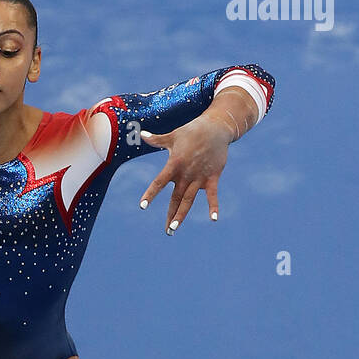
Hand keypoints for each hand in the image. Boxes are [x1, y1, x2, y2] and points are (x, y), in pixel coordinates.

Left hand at [138, 115, 231, 233]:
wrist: (216, 127)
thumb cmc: (192, 131)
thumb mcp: (173, 135)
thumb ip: (157, 140)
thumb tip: (142, 134)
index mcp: (174, 164)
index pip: (159, 182)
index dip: (150, 195)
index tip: (142, 206)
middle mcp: (185, 174)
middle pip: (175, 198)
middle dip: (170, 215)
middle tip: (167, 231)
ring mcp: (199, 177)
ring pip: (189, 200)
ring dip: (181, 215)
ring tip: (174, 228)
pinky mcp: (212, 177)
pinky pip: (213, 195)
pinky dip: (214, 206)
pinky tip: (213, 219)